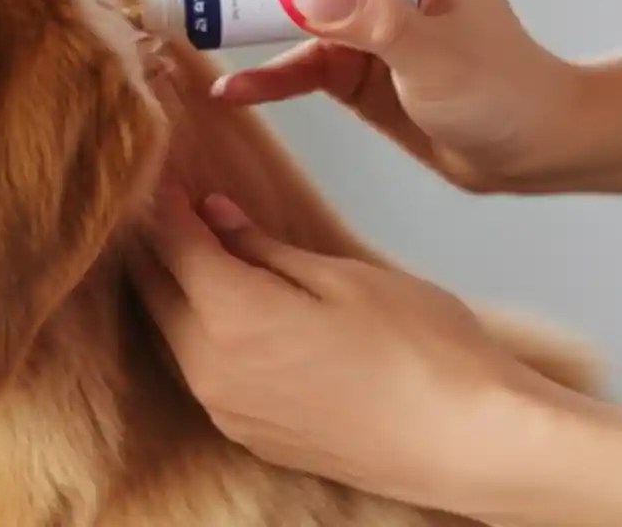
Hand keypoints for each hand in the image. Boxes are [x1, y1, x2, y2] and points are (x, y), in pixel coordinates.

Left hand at [129, 185, 540, 509]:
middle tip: (177, 206)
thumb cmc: (421, 351)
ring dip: (172, 290)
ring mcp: (224, 410)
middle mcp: (209, 370)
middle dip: (157, 244)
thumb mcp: (342, 277)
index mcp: (230, 317)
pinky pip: (196, 372)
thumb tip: (215, 214)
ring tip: (197, 250)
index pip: (170, 244)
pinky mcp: (246, 435)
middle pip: (152, 290)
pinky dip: (195, 332)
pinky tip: (224, 311)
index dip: (165, 203)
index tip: (170, 174)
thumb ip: (264, 247)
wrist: (469, 447)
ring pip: (168, 333)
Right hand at [213, 0, 583, 190]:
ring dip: (249, 9)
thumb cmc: (504, 93)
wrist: (524, 150)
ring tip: (208, 29)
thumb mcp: (439, 58)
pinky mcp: (347, 52)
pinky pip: (292, 56)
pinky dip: (262, 71)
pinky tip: (233, 89)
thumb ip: (374, 21)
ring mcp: (363, 6)